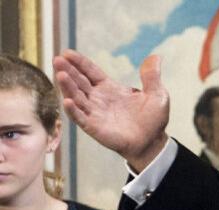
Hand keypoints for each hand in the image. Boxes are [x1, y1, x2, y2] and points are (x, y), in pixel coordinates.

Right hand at [52, 50, 169, 170]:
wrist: (153, 142)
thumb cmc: (153, 119)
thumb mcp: (156, 95)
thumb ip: (152, 77)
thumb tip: (156, 57)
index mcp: (109, 88)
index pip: (90, 72)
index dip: (79, 62)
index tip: (67, 53)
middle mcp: (98, 99)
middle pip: (79, 82)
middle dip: (67, 70)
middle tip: (57, 60)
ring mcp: (94, 113)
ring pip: (76, 97)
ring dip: (67, 87)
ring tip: (60, 75)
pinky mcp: (95, 127)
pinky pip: (80, 118)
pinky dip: (73, 110)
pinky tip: (67, 101)